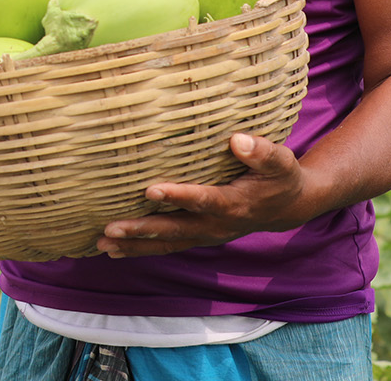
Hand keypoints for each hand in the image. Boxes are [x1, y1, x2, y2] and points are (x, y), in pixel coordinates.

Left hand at [98, 133, 308, 257]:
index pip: (202, 200)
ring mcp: (206, 234)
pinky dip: (142, 249)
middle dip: (142, 230)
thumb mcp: (280, 161)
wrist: (287, 207)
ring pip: (167, 243)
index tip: (150, 190)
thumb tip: (238, 140)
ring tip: (103, 244)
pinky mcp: (199, 236)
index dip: (177, 196)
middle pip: (175, 229)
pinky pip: (168, 246)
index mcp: (234, 204)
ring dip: (135, 245)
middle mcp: (216, 225)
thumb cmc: (280, 177)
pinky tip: (116, 250)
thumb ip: (262, 152)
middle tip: (110, 229)